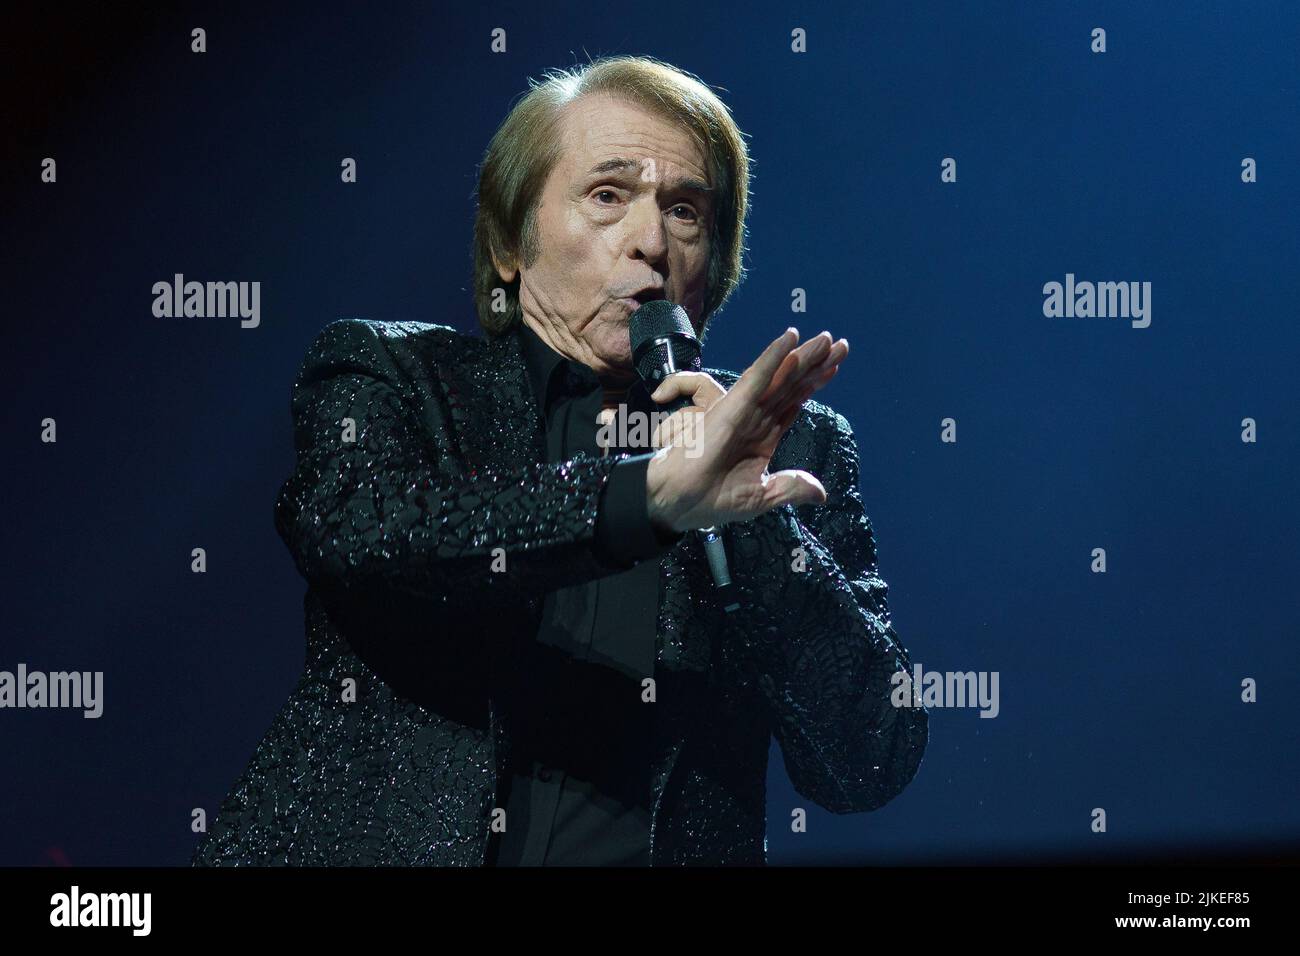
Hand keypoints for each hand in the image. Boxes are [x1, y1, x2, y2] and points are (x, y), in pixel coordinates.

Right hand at [645, 327, 848, 533]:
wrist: (678, 502)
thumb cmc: (710, 498)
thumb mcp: (760, 497)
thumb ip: (789, 488)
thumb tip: (821, 493)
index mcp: (763, 436)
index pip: (794, 402)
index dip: (814, 383)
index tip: (835, 367)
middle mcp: (755, 418)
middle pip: (792, 383)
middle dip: (816, 363)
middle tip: (842, 344)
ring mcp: (744, 410)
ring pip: (780, 376)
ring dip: (802, 355)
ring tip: (827, 339)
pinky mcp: (732, 407)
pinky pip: (756, 378)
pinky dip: (773, 358)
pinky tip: (790, 340)